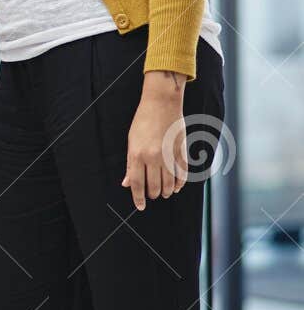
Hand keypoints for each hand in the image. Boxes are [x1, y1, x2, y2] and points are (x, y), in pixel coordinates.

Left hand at [122, 71, 187, 209]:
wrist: (161, 103)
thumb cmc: (143, 121)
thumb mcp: (131, 141)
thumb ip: (131, 165)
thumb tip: (127, 184)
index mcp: (137, 155)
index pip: (137, 184)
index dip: (138, 198)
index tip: (141, 206)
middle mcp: (153, 157)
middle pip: (155, 186)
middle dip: (154, 194)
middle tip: (153, 195)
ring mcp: (169, 155)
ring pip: (170, 183)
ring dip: (168, 191)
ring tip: (166, 193)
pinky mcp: (181, 151)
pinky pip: (182, 173)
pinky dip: (180, 183)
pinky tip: (178, 187)